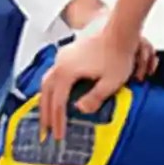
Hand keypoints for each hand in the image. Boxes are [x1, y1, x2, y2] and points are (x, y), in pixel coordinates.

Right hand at [37, 29, 157, 141]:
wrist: (119, 28)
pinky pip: (52, 75)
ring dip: (45, 100)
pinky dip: (50, 89)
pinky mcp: (67, 53)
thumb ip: (94, 98)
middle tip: (44, 131)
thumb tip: (80, 110)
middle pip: (46, 93)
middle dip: (45, 114)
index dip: (58, 121)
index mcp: (67, 72)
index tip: (57, 136)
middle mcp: (60, 64)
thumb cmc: (117, 53)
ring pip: (46, 82)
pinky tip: (55, 94)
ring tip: (46, 115)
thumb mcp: (110, 82)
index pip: (58, 103)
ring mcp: (62, 57)